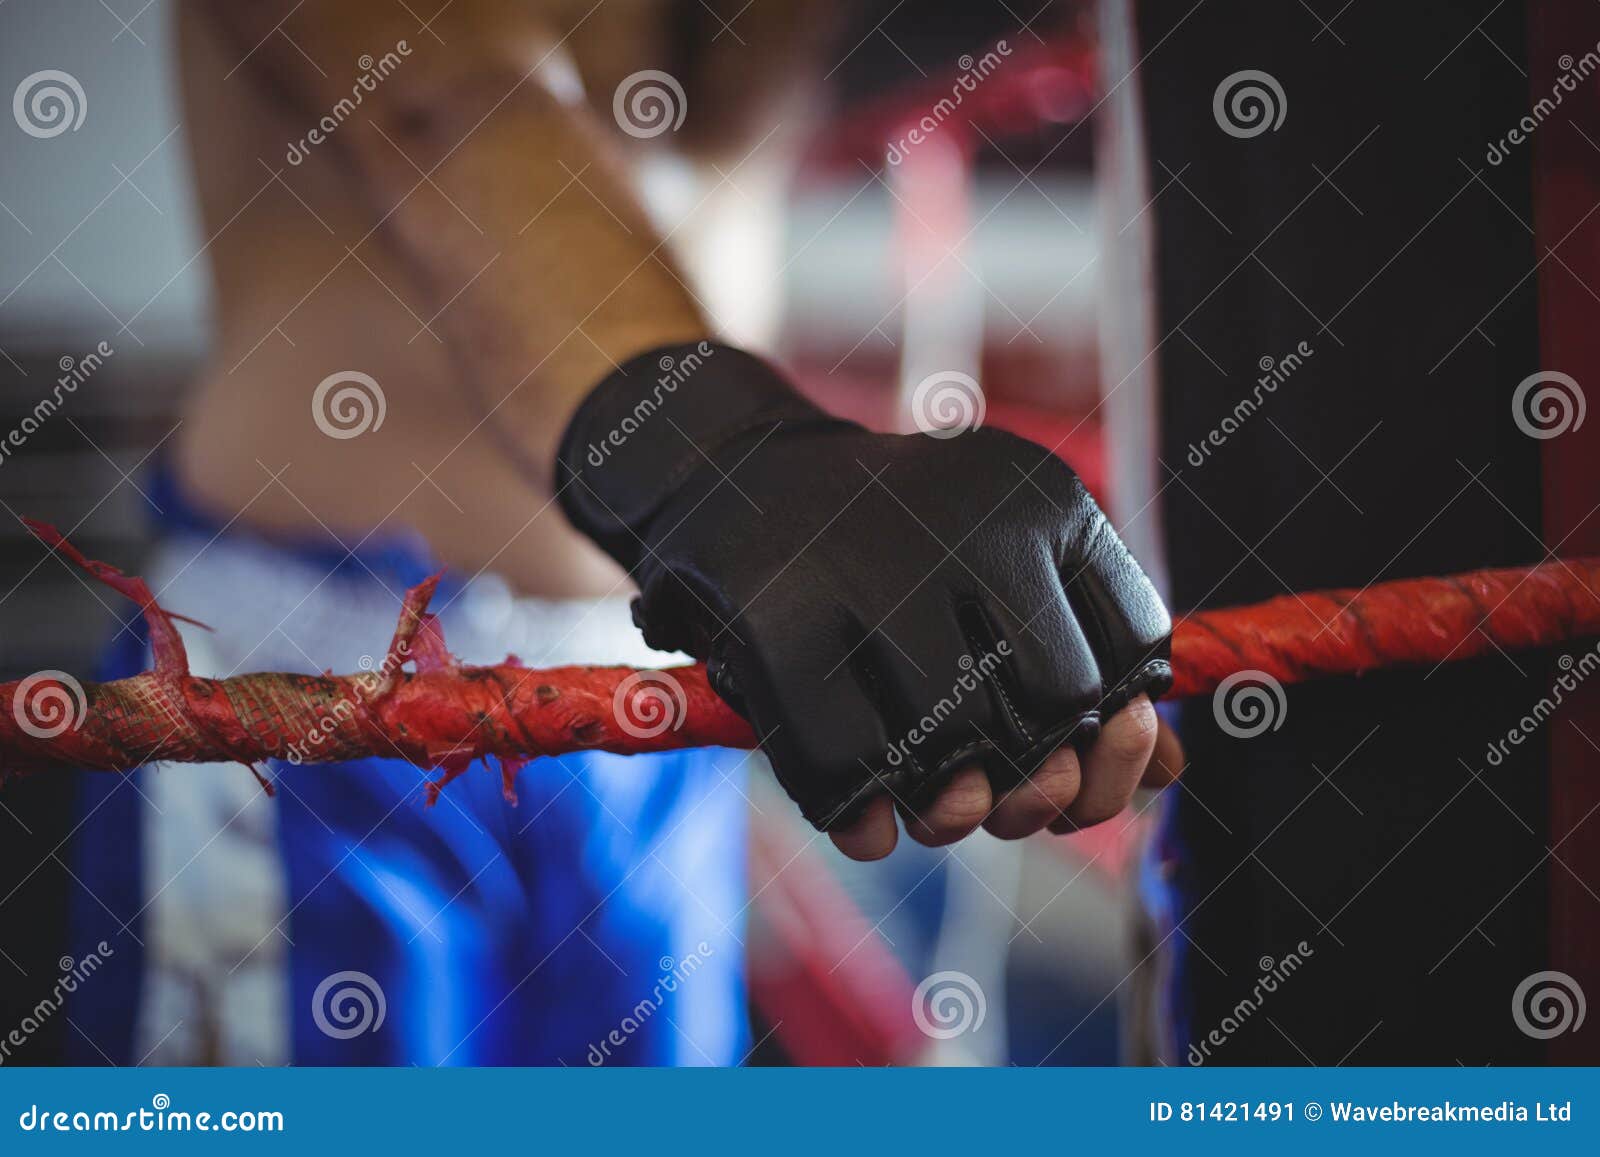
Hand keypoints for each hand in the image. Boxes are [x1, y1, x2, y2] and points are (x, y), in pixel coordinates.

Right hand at [557, 344, 1174, 856]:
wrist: (733, 476)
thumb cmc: (884, 545)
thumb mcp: (993, 576)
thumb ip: (1084, 661)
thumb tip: (1167, 767)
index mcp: (1039, 495)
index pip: (1132, 643)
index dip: (1118, 730)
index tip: (1071, 753)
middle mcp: (968, 519)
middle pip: (1053, 709)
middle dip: (1036, 785)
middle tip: (998, 802)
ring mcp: (870, 566)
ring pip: (954, 748)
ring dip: (952, 814)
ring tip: (936, 811)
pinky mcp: (777, 619)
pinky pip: (848, 765)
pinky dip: (862, 818)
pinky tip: (866, 821)